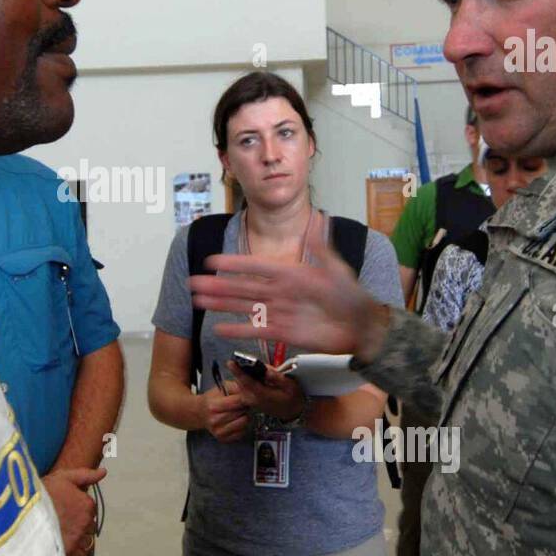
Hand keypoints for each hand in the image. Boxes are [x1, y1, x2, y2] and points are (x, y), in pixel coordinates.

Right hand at [43, 467, 106, 555]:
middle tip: (59, 519)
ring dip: (76, 537)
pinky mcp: (69, 555)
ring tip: (59, 532)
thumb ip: (86, 475)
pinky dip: (73, 551)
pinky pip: (79, 555)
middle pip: (88, 524)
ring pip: (84, 540)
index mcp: (87, 505)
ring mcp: (78, 541)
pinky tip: (60, 544)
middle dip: (78, 523)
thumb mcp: (63, 477)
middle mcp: (86, 523)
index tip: (63, 506)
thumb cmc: (42, 493)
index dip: (76, 507)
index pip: (89, 508)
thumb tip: (104, 472)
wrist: (21, 514)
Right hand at [189, 238, 391, 362]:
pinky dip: (238, 330)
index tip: (211, 261)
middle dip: (218, 285)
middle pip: (243, 287)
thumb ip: (322, 250)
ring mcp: (280, 312)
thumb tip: (317, 222)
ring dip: (221, 304)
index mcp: (290, 274)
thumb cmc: (351, 296)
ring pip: (244, 307)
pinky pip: (256, 330)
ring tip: (199, 301)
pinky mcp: (283, 333)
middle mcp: (280, 292)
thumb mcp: (337, 269)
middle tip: (193, 283)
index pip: (256, 267)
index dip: (234, 264)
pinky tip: (220, 328)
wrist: (362, 327)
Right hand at [197, 381, 249, 442]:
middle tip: (240, 404)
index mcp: (213, 406)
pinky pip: (242, 432)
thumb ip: (236, 387)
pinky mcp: (222, 439)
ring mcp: (218, 431)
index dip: (244, 397)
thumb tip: (250, 391)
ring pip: (244, 423)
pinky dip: (242, 426)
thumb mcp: (222, 387)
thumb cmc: (212, 399)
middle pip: (242, 412)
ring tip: (238, 412)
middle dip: (244, 407)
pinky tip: (235, 420)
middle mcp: (214, 420)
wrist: (200, 413)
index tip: (244, 396)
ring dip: (244, 416)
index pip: (238, 401)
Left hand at [227, 362, 305, 422]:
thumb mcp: (290, 386)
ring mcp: (249, 400)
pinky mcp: (248, 400)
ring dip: (242, 375)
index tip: (231, 362)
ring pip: (239, 384)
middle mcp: (252, 399)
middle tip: (243, 360)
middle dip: (240, 370)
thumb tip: (266, 370)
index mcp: (262, 395)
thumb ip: (277, 378)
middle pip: (240, 381)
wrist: (291, 412)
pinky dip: (244, 380)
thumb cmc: (291, 397)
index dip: (238, 371)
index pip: (247, 381)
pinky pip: (242, 387)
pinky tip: (253, 376)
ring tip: (251, 368)